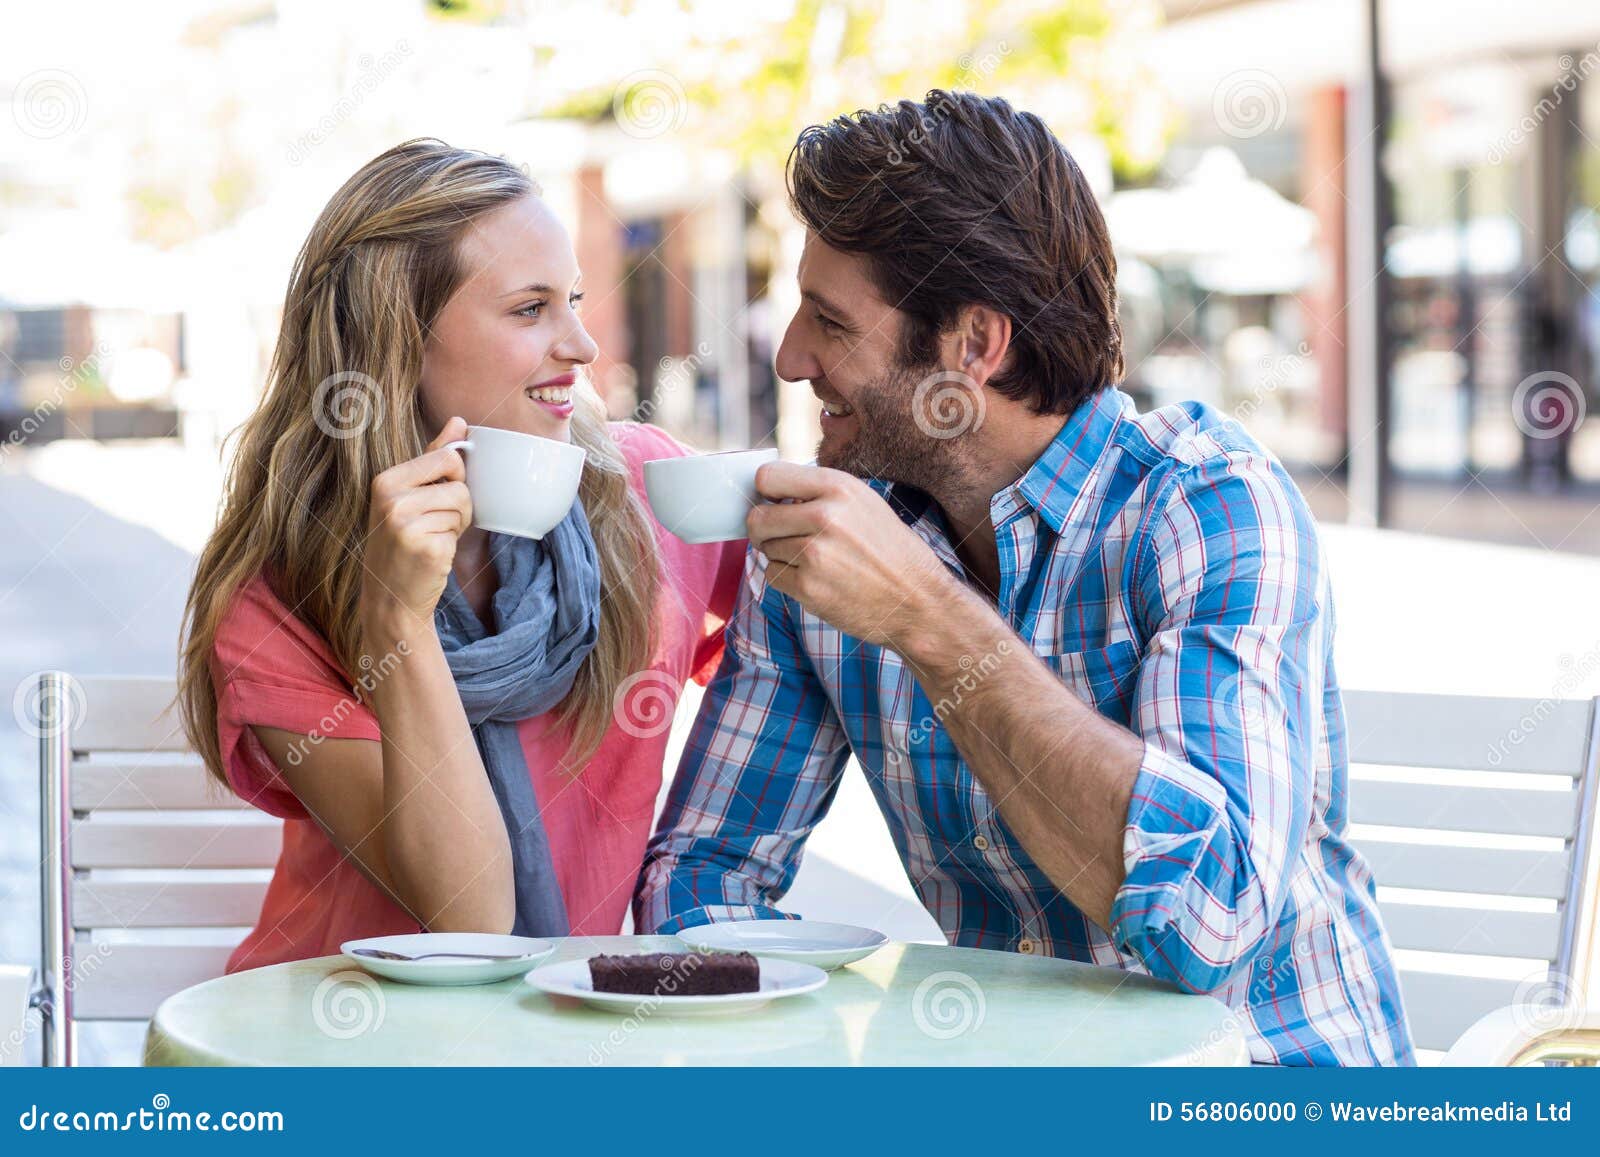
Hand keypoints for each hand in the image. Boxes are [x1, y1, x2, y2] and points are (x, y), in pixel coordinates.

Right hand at [360, 416, 473, 631]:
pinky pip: (459, 532)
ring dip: (456, 525)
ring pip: (463, 507)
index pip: (447, 457)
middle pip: (459, 482)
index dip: (454, 478)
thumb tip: (458, 421)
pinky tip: (432, 555)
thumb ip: (434, 456)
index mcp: (386, 481)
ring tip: (431, 539)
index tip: (436, 497)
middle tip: (435, 522)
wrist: (390, 596)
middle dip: (458, 502)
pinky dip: (452, 544)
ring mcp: (407, 525)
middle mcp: (391, 500)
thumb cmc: (402, 541)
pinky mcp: (426, 548)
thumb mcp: (408, 495)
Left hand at [745, 462, 955, 647]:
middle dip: (764, 529)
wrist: (918, 600)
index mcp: (839, 487)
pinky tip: (816, 580)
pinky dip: (786, 579)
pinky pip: (772, 575)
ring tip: (816, 561)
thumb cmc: (890, 551)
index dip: (765, 493)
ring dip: (781, 556)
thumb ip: (820, 492)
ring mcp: (815, 553)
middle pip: (757, 517)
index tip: (774, 504)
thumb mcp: (864, 503)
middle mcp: (825, 516)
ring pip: (765, 548)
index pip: (768, 477)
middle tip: (781, 537)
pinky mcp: (808, 587)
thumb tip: (771, 492)